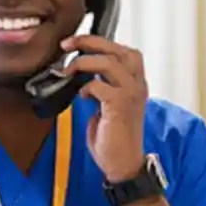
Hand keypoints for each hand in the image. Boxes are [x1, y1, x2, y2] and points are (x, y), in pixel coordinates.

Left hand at [61, 35, 146, 181]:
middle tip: (67, 45)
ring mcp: (131, 94)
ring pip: (108, 62)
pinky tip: (82, 97)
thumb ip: (103, 85)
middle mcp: (137, 84)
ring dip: (83, 63)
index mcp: (136, 82)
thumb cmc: (114, 136)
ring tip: (70, 71)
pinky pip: (98, 85)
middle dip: (89, 42)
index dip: (99, 42)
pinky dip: (86, 87)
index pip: (124, 50)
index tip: (77, 44)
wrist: (123, 163)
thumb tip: (81, 70)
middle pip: (116, 49)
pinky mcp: (120, 107)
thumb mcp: (110, 104)